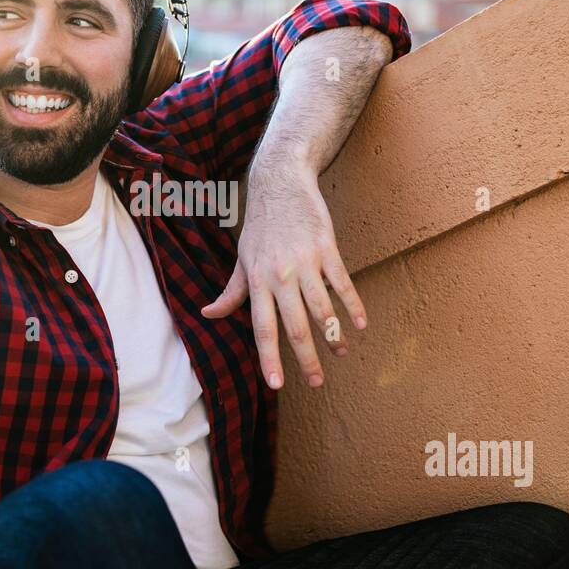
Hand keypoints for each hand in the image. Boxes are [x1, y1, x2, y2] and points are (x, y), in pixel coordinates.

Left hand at [201, 159, 366, 389]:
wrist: (280, 183)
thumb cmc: (259, 225)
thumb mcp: (241, 258)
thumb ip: (230, 291)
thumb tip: (208, 314)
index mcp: (257, 281)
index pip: (262, 328)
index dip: (268, 358)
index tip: (275, 384)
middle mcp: (280, 276)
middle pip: (295, 326)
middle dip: (306, 360)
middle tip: (315, 383)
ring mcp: (305, 263)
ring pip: (321, 309)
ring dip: (333, 337)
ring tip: (340, 354)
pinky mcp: (327, 249)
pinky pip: (342, 283)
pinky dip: (353, 306)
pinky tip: (361, 325)